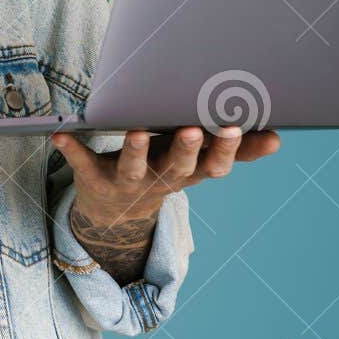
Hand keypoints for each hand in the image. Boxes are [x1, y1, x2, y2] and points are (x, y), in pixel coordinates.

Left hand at [52, 125, 280, 228]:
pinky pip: (81, 162)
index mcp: (187, 174)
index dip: (224, 152)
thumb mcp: (197, 164)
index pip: (212, 168)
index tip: (234, 128)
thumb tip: (278, 137)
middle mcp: (159, 181)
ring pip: (132, 168)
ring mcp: (126, 182)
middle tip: (194, 128)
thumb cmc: (161, 168)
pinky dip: (70, 149)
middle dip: (186, 149)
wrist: (113, 210)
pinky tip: (59, 133)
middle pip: (176, 169)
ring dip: (133, 151)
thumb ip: (233, 150)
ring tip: (135, 131)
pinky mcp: (93, 178)